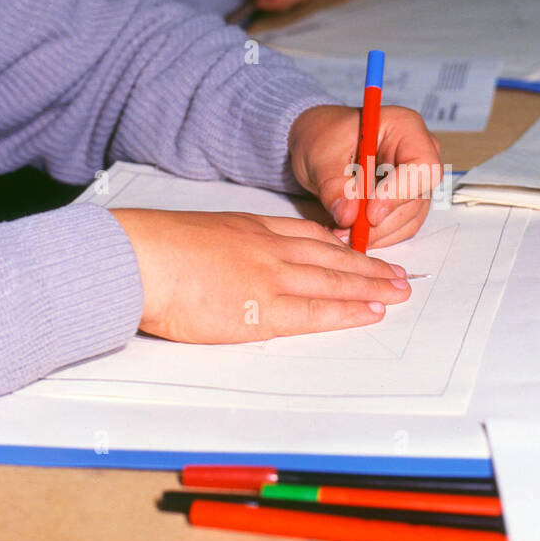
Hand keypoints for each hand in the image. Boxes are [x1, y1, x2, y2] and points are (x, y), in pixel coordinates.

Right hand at [111, 206, 410, 342]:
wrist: (142, 257)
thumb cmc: (153, 249)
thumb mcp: (194, 235)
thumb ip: (218, 249)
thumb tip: (221, 269)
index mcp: (248, 227)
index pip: (304, 233)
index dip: (335, 244)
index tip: (355, 248)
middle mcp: (267, 247)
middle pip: (329, 255)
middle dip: (366, 265)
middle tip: (396, 273)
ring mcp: (270, 276)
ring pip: (333, 280)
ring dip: (370, 286)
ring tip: (397, 292)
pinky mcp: (265, 309)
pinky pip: (318, 311)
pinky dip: (348, 311)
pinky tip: (369, 312)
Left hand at [287, 103, 440, 247]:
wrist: (320, 142)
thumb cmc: (323, 136)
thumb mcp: (320, 155)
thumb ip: (334, 185)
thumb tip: (348, 216)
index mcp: (404, 128)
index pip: (422, 167)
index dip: (398, 193)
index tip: (369, 213)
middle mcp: (417, 153)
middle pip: (417, 198)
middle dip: (380, 220)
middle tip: (345, 230)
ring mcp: (415, 180)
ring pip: (408, 218)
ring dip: (375, 233)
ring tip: (339, 232)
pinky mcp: (406, 202)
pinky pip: (399, 227)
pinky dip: (375, 235)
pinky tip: (348, 232)